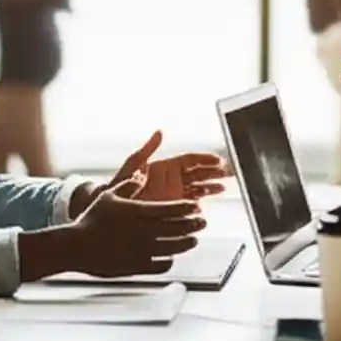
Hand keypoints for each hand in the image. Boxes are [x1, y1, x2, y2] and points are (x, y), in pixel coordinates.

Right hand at [69, 179, 205, 277]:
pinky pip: (163, 265)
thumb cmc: (91, 219)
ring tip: (193, 240)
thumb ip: (128, 186)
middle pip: (178, 228)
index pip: (172, 208)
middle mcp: (144, 231)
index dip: (187, 208)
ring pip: (175, 247)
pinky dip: (170, 260)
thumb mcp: (109, 196)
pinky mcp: (138, 266)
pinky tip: (171, 256)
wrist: (77, 246)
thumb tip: (140, 176)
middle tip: (202, 222)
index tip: (195, 207)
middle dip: (194, 224)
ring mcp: (143, 250)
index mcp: (139, 212)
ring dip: (187, 242)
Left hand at [73, 132, 228, 214]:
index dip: (205, 159)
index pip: (190, 160)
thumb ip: (147, 150)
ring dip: (211, 187)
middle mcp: (172, 179)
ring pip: (198, 188)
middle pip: (199, 173)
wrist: (111, 208)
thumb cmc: (118, 185)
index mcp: (166, 166)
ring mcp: (173, 193)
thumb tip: (159, 132)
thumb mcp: (132, 165)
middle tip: (229, 172)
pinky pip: (189, 204)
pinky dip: (198, 204)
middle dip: (214, 172)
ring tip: (223, 187)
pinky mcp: (172, 207)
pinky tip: (204, 206)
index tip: (218, 160)